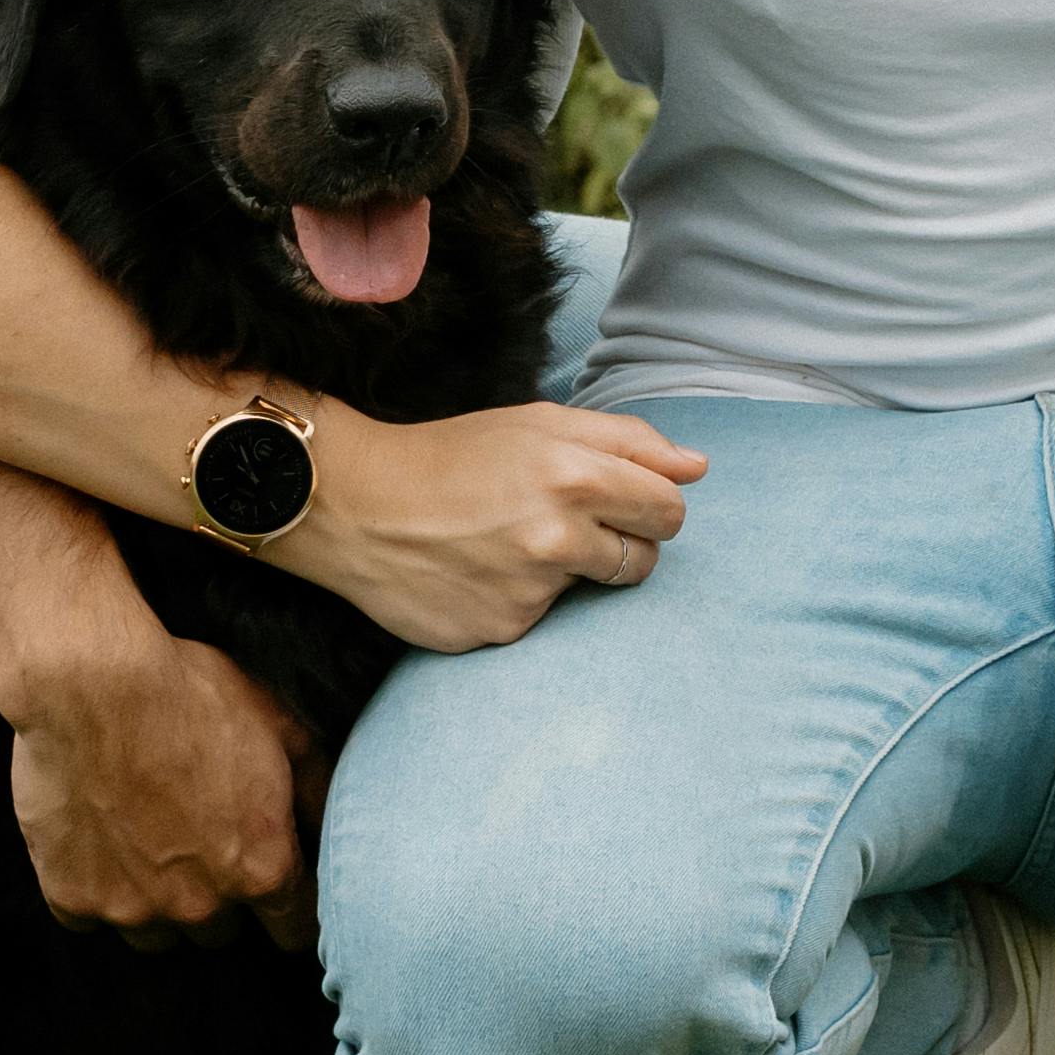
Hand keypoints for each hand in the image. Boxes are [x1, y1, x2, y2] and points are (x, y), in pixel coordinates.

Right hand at [0, 621, 314, 939]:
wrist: (89, 683)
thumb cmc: (190, 695)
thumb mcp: (280, 725)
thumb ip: (316, 790)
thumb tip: (331, 829)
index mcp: (260, 868)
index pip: (292, 929)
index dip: (285, 906)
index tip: (270, 885)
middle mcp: (200, 905)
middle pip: (220, 932)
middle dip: (216, 896)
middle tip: (196, 839)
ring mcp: (131, 908)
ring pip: (156, 934)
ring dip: (156, 901)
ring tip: (144, 841)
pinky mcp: (72, 899)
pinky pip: (92, 916)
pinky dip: (95, 888)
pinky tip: (96, 840)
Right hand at [294, 401, 704, 649]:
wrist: (355, 506)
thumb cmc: (452, 455)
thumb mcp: (538, 423)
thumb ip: (628, 440)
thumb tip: (699, 467)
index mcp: (576, 477)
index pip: (670, 509)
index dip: (651, 503)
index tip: (620, 499)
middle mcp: (559, 540)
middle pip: (645, 559)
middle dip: (621, 540)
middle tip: (566, 521)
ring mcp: (530, 593)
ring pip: (590, 589)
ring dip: (567, 570)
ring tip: (509, 542)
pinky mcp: (502, 632)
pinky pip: (538, 619)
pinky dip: (517, 598)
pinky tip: (477, 572)